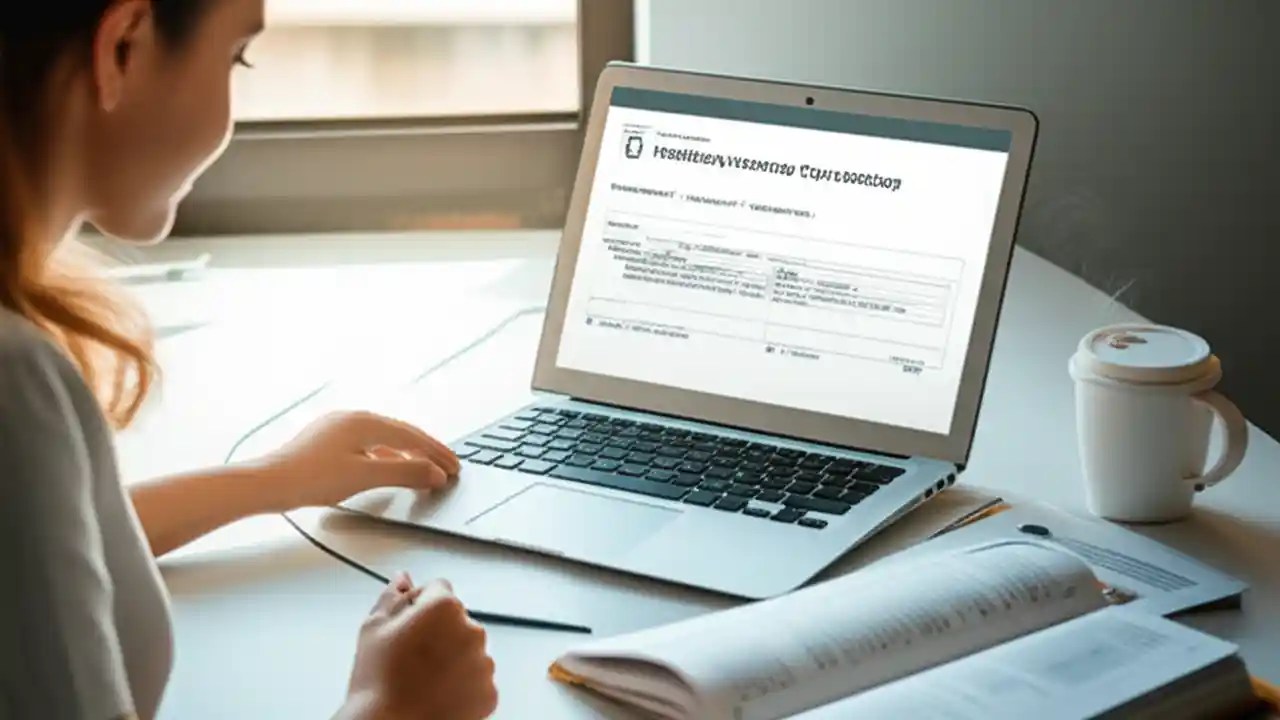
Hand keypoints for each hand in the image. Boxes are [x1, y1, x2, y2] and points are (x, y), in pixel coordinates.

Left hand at [262, 411, 460, 510]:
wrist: (269, 483)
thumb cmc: (311, 478)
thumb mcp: (365, 476)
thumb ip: (405, 473)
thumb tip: (435, 473)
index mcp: (365, 421)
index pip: (412, 437)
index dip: (436, 454)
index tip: (455, 468)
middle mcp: (354, 418)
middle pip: (401, 434)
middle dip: (427, 451)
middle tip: (448, 466)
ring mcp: (339, 428)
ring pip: (385, 440)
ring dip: (408, 454)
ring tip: (425, 468)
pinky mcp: (328, 441)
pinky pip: (368, 445)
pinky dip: (387, 457)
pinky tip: (390, 468)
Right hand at [341, 573, 497, 719]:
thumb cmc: (377, 682)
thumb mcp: (373, 628)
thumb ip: (392, 597)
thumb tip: (402, 579)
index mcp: (444, 606)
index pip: (437, 589)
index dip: (418, 605)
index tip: (407, 625)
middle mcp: (471, 630)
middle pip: (456, 620)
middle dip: (438, 632)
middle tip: (411, 657)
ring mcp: (484, 663)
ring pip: (468, 650)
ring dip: (452, 659)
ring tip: (422, 679)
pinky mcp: (489, 693)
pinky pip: (477, 680)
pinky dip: (463, 686)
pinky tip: (437, 693)